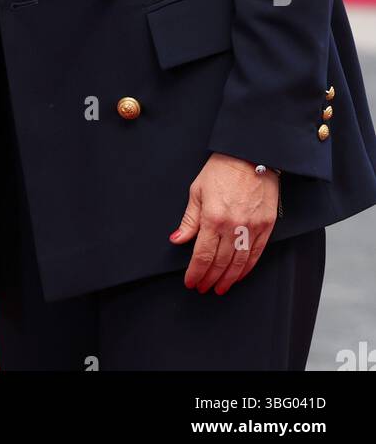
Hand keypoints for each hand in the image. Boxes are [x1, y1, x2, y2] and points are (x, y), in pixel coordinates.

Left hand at [169, 153, 278, 293]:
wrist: (250, 155)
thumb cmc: (222, 169)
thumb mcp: (197, 191)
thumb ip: (189, 220)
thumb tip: (178, 240)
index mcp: (213, 218)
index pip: (202, 255)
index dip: (195, 273)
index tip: (191, 282)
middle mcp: (233, 226)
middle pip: (220, 263)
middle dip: (209, 279)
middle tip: (203, 287)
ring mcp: (252, 228)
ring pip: (239, 264)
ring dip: (228, 279)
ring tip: (220, 288)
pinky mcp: (266, 226)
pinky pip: (256, 255)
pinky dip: (247, 269)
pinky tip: (239, 275)